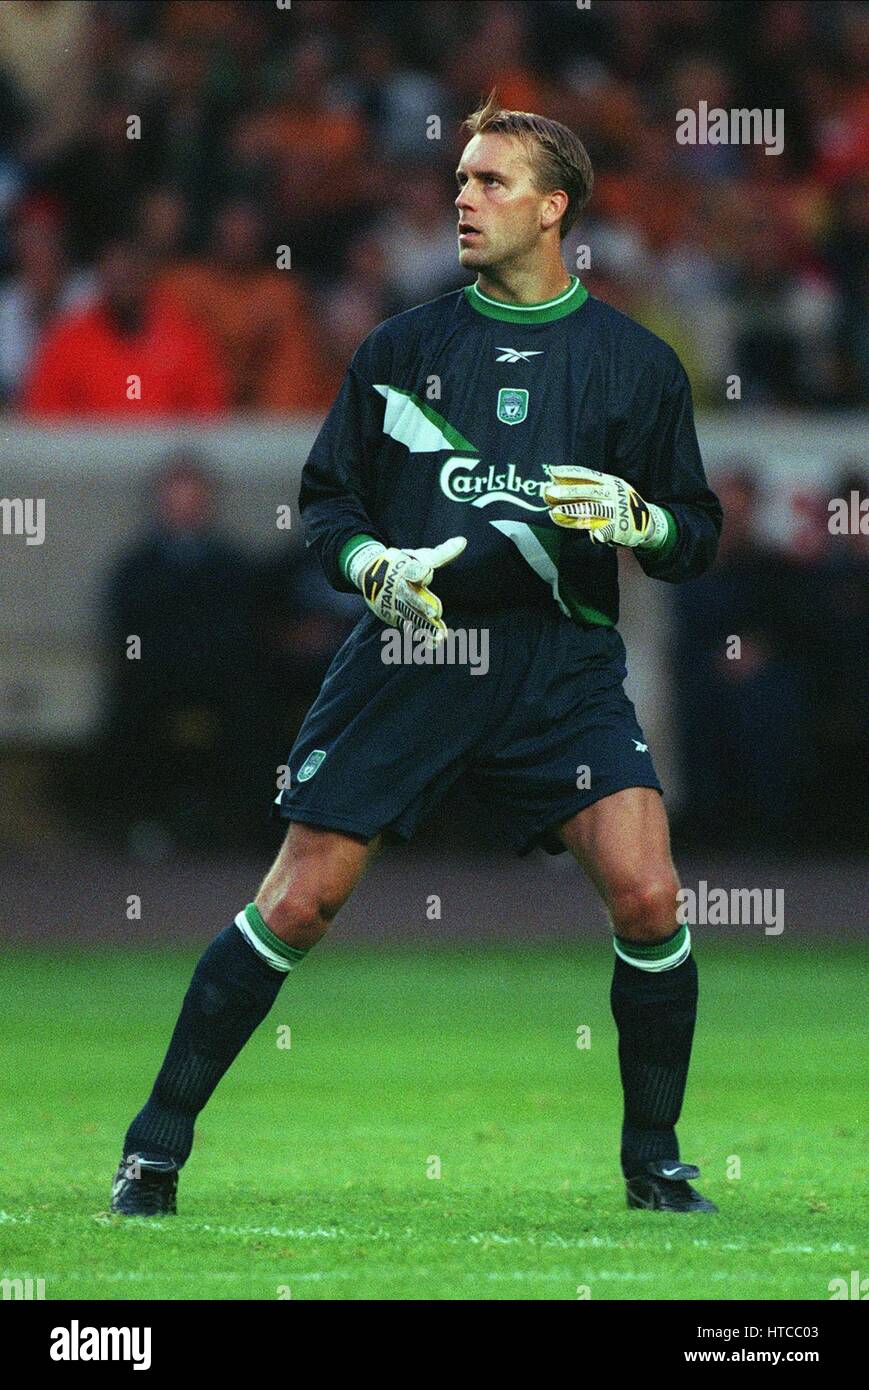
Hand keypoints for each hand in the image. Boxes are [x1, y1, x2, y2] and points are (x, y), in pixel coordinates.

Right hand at [351, 537, 466, 643]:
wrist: (370, 573)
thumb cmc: (403, 563)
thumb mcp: (419, 556)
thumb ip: (442, 553)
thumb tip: (463, 541)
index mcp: (405, 569)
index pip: (411, 569)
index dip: (418, 571)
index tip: (426, 573)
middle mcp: (399, 588)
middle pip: (411, 597)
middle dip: (421, 604)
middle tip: (435, 612)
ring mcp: (395, 603)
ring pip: (411, 615)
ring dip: (425, 625)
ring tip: (440, 635)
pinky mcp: (394, 615)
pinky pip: (408, 626)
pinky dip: (420, 634)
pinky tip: (433, 642)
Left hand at [543, 466, 667, 548]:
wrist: (648, 521)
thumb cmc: (618, 504)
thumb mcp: (607, 490)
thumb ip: (586, 489)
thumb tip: (558, 486)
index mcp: (609, 482)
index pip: (587, 475)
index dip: (570, 473)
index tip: (552, 472)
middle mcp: (613, 494)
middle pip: (587, 491)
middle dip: (567, 491)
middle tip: (549, 492)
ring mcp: (616, 510)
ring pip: (592, 510)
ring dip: (573, 512)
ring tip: (554, 513)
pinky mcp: (620, 527)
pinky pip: (607, 530)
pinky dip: (601, 534)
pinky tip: (594, 536)